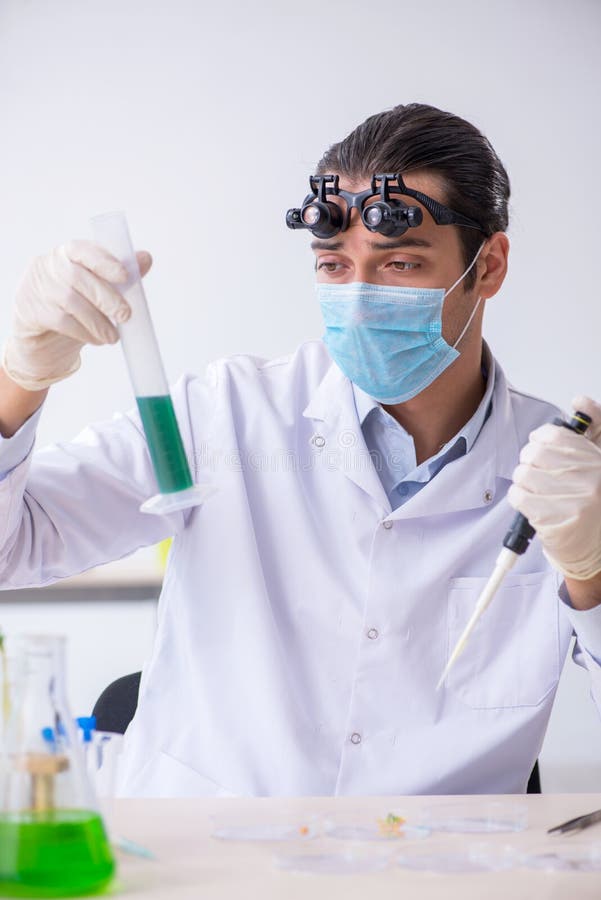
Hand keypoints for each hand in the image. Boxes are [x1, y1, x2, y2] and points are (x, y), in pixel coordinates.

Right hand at [2, 241, 151, 390]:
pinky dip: (84, 332)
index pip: (82, 250)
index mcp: (66, 254)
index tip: (125, 276)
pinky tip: (96, 339)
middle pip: (77, 277)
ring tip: (112, 336)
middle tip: (126, 315)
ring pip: (71, 301)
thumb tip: (146, 258)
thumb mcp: (97, 291)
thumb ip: (119, 275)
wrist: (44, 341)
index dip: (104, 261)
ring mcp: (36, 287)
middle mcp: (48, 266)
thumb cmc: (76, 309)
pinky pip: (61, 321)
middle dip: (107, 297)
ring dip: (97, 321)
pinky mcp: (29, 311)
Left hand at [507, 396, 600, 580]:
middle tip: (538, 477)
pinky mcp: (557, 521)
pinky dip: (519, 499)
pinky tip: (533, 506)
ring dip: (524, 484)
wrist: (597, 550)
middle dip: (529, 464)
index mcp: (597, 460)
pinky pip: (519, 496)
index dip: (539, 442)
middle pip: (534, 454)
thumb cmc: (593, 505)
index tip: (542, 452)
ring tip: (539, 494)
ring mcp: (574, 500)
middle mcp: (590, 478)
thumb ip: (594, 428)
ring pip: (523, 475)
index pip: (553, 436)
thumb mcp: (597, 462)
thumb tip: (580, 399)